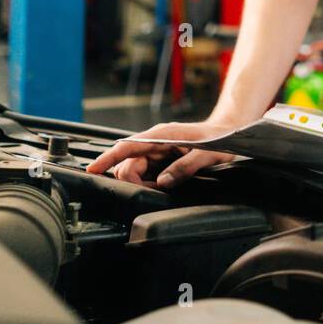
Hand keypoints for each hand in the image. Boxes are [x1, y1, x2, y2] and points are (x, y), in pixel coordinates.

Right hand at [86, 121, 236, 188]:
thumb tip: (163, 182)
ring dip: (142, 183)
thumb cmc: (221, 139)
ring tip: (164, 188)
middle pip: (127, 164)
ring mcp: (157, 151)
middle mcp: (155, 142)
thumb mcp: (208, 154)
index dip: (107, 158)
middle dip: (133, 181)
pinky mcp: (161, 159)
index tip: (92, 169)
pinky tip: (162, 186)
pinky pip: (146, 173)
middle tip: (157, 190)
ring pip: (135, 170)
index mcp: (162, 135)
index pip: (127, 146)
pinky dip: (149, 183)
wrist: (231, 132)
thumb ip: (186, 167)